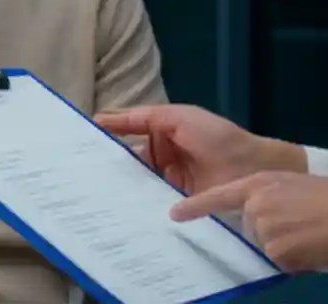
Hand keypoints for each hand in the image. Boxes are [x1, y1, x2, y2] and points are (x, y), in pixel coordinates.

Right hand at [94, 104, 306, 194]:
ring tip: (89, 193)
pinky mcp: (173, 203)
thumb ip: (142, 118)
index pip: (126, 134)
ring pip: (136, 183)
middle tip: (77, 174)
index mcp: (161, 132)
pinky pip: (150, 202)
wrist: (250, 168)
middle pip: (128, 161)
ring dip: (118, 187)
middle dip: (106, 166)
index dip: (105, 138)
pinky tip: (116, 209)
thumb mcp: (179, 117)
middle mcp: (161, 157)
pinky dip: (136, 205)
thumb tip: (103, 119)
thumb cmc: (216, 136)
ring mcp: (166, 181)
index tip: (77, 144)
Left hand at [172, 172, 327, 285]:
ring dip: (284, 247)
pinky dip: (294, 260)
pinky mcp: (276, 250)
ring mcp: (264, 228)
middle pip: (248, 228)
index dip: (196, 206)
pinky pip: (278, 261)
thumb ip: (272, 200)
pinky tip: (313, 247)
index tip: (173, 214)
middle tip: (302, 226)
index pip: (220, 196)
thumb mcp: (296, 189)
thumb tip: (258, 220)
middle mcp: (257, 204)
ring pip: (263, 246)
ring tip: (311, 234)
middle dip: (271, 231)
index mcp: (262, 183)